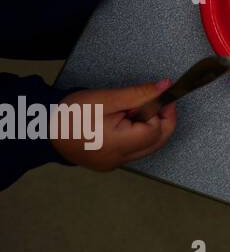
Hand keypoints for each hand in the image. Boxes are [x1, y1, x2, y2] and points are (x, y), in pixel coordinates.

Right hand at [51, 80, 177, 170]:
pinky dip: (138, 135)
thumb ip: (139, 94)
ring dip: (151, 127)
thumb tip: (164, 88)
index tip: (160, 96)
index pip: (157, 131)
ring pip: (148, 147)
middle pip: (158, 142)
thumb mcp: (106, 98)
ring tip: (134, 110)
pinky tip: (126, 122)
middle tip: (157, 101)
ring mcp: (114, 163)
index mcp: (118, 145)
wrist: (42, 129)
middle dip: (163, 120)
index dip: (163, 112)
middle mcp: (118, 159)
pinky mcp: (109, 162)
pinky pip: (134, 150)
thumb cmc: (69, 114)